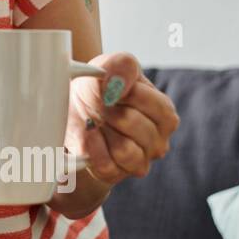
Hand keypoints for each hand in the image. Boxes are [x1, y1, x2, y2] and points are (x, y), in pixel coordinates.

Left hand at [66, 52, 179, 186]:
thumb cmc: (99, 90)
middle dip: (109, 110)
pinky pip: (106, 164)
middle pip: (137, 126)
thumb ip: (123, 66)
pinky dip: (92, 146)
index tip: (108, 86)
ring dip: (102, 129)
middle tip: (98, 104)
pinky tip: (88, 133)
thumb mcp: (111, 66)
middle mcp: (158, 141)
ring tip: (95, 119)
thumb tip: (119, 83)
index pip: (157, 106)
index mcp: (164, 114)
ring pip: (124, 149)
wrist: (74, 114)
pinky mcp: (115, 173)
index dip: (127, 93)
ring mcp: (139, 160)